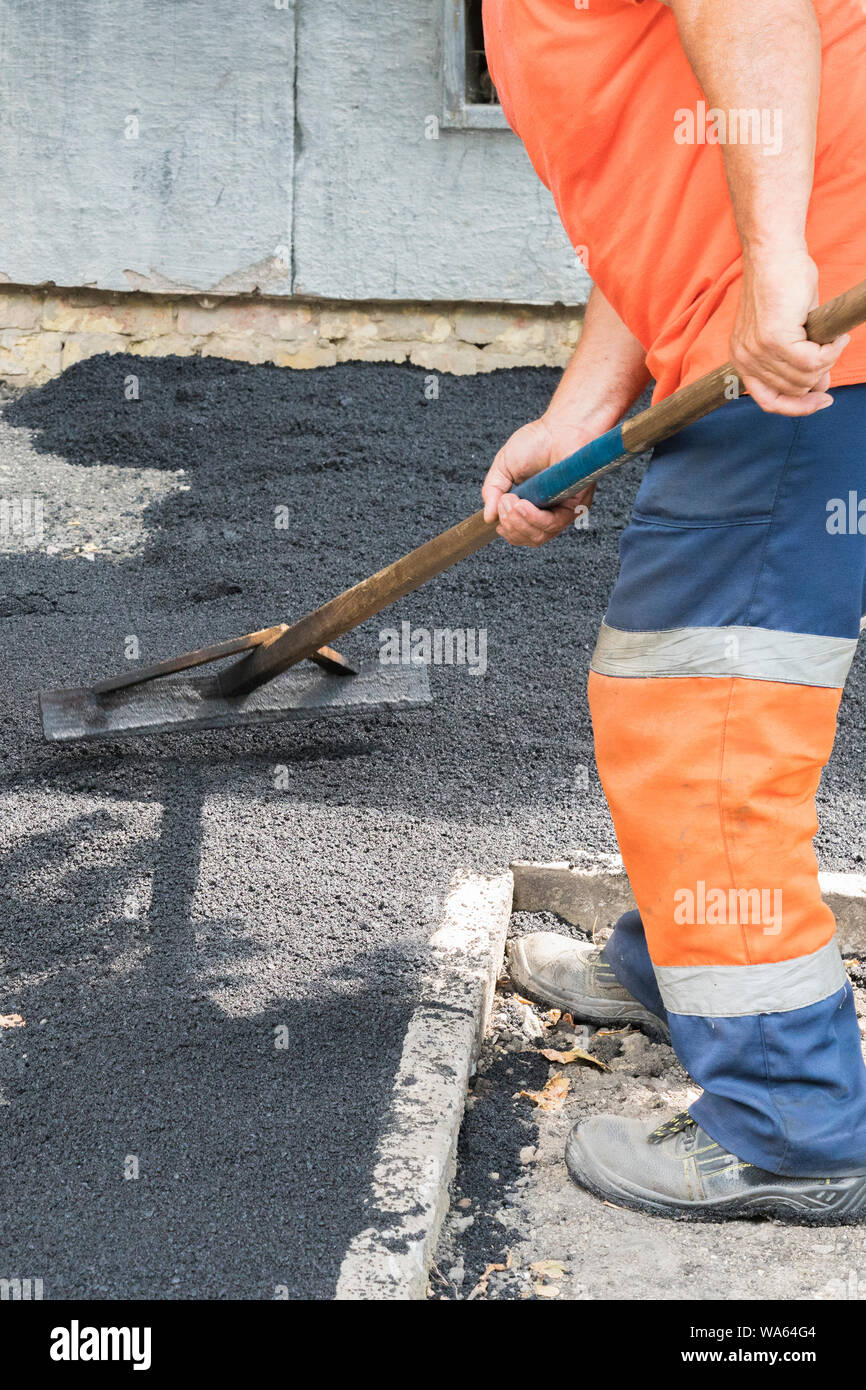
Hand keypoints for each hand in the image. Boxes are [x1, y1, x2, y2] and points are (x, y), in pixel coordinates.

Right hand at [481, 415, 596, 546]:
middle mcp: (548, 511)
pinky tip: (522, 506)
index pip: (520, 533)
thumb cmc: (536, 442)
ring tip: (511, 504)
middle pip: (528, 539)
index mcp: (532, 505)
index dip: (507, 531)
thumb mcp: (503, 467)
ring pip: (539, 536)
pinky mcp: (576, 505)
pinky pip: (554, 525)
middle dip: (510, 527)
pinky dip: (534, 519)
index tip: (497, 518)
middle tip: (503, 505)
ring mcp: (562, 510)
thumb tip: (487, 517)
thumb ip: (492, 492)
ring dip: (519, 523)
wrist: (560, 427)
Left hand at [731, 247, 849, 415]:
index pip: (769, 402)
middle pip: (793, 391)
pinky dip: (831, 351)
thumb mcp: (791, 331)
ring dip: (828, 360)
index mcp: (743, 360)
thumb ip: (800, 361)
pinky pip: (813, 361)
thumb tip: (820, 387)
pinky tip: (836, 337)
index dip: (798, 408)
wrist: (775, 253)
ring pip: (805, 378)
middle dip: (820, 376)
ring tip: (834, 339)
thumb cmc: (784, 284)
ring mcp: (758, 352)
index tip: (821, 401)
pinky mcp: (774, 339)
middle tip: (832, 350)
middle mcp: (745, 360)